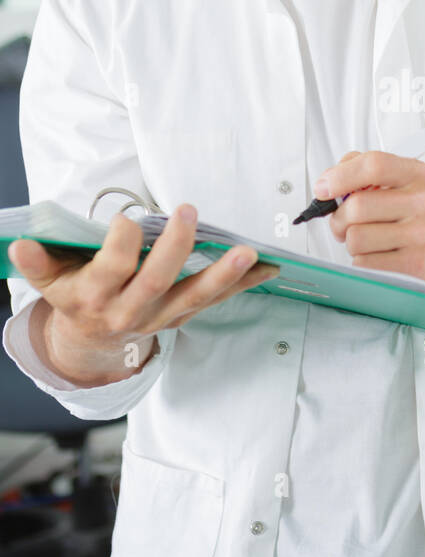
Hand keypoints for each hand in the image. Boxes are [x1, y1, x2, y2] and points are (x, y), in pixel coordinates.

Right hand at [8, 205, 279, 386]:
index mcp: (95, 298)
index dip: (120, 245)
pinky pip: (215, 301)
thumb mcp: (50, 281)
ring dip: (223, 274)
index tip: (126, 220)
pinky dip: (242, 284)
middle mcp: (130, 311)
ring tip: (246, 252)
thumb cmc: (72, 296)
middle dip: (175, 248)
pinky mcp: (182, 316)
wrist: (90, 344)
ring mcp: (159, 317)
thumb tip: (21, 245)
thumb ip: (39, 263)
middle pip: (156, 281)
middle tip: (188, 212)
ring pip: (194, 297)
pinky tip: (268, 267)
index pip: (112, 269)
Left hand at [317, 151, 424, 301]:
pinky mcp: (416, 265)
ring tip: (369, 243)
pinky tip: (380, 258)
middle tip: (345, 224)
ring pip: (356, 237)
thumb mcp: (406, 187)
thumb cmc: (423, 223)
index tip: (324, 188)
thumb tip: (330, 181)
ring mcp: (422, 234)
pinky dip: (363, 263)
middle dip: (340, 219)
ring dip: (352, 244)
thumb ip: (368, 175)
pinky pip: (364, 263)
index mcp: (419, 176)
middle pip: (358, 205)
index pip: (374, 165)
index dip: (341, 175)